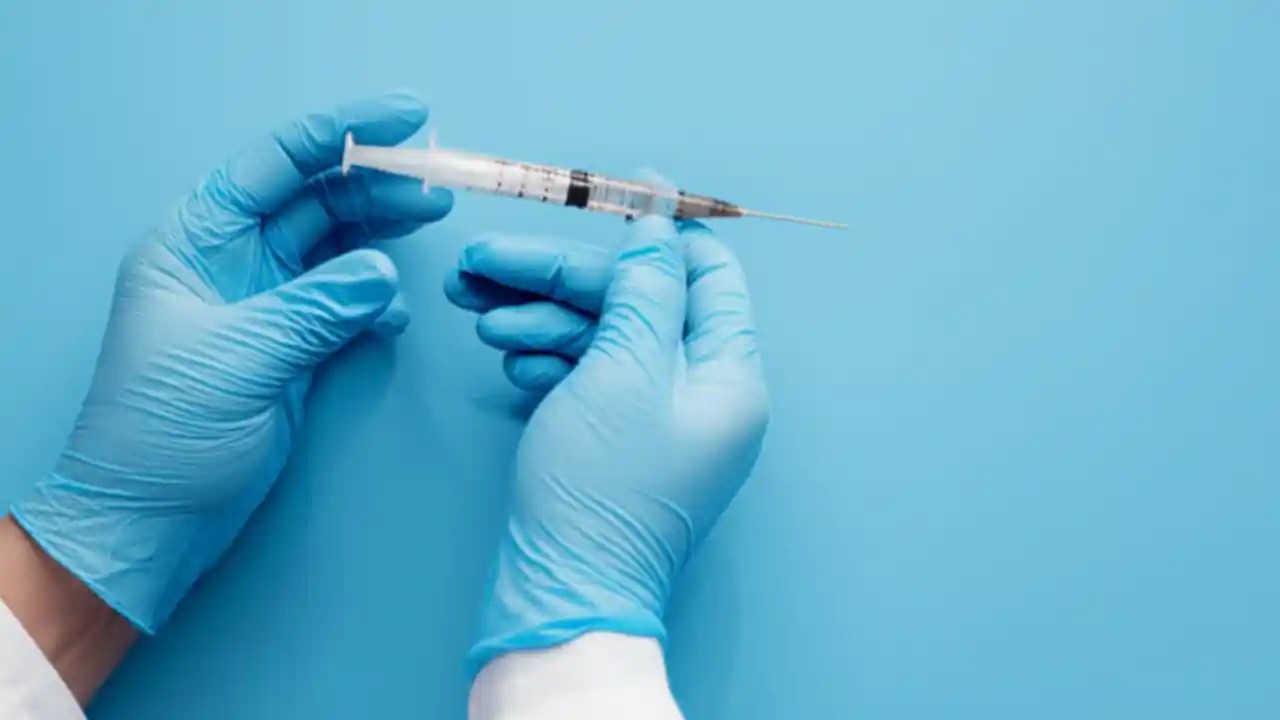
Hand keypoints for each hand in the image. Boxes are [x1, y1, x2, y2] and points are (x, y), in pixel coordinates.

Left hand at [10, 91, 451, 632]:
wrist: (150, 522)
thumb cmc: (159, 437)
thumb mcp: (237, 360)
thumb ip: (313, 308)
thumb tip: (384, 272)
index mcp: (195, 242)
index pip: (274, 164)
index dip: (341, 131)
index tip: (404, 115)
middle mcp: (231, 261)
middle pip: (314, 197)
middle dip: (376, 181)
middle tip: (436, 181)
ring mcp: (264, 303)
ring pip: (336, 245)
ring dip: (384, 231)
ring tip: (433, 218)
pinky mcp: (291, 345)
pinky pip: (346, 301)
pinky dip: (377, 300)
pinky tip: (397, 311)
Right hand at [446, 217, 768, 667]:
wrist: (562, 592)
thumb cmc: (601, 487)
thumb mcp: (623, 368)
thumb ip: (645, 286)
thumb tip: (662, 220)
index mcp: (728, 373)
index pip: (707, 275)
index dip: (658, 230)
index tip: (609, 191)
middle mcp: (701, 392)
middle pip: (636, 303)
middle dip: (560, 279)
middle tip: (484, 262)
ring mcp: (658, 419)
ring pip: (602, 339)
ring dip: (542, 319)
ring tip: (480, 315)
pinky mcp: (616, 441)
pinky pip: (589, 380)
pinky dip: (549, 362)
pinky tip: (511, 362)